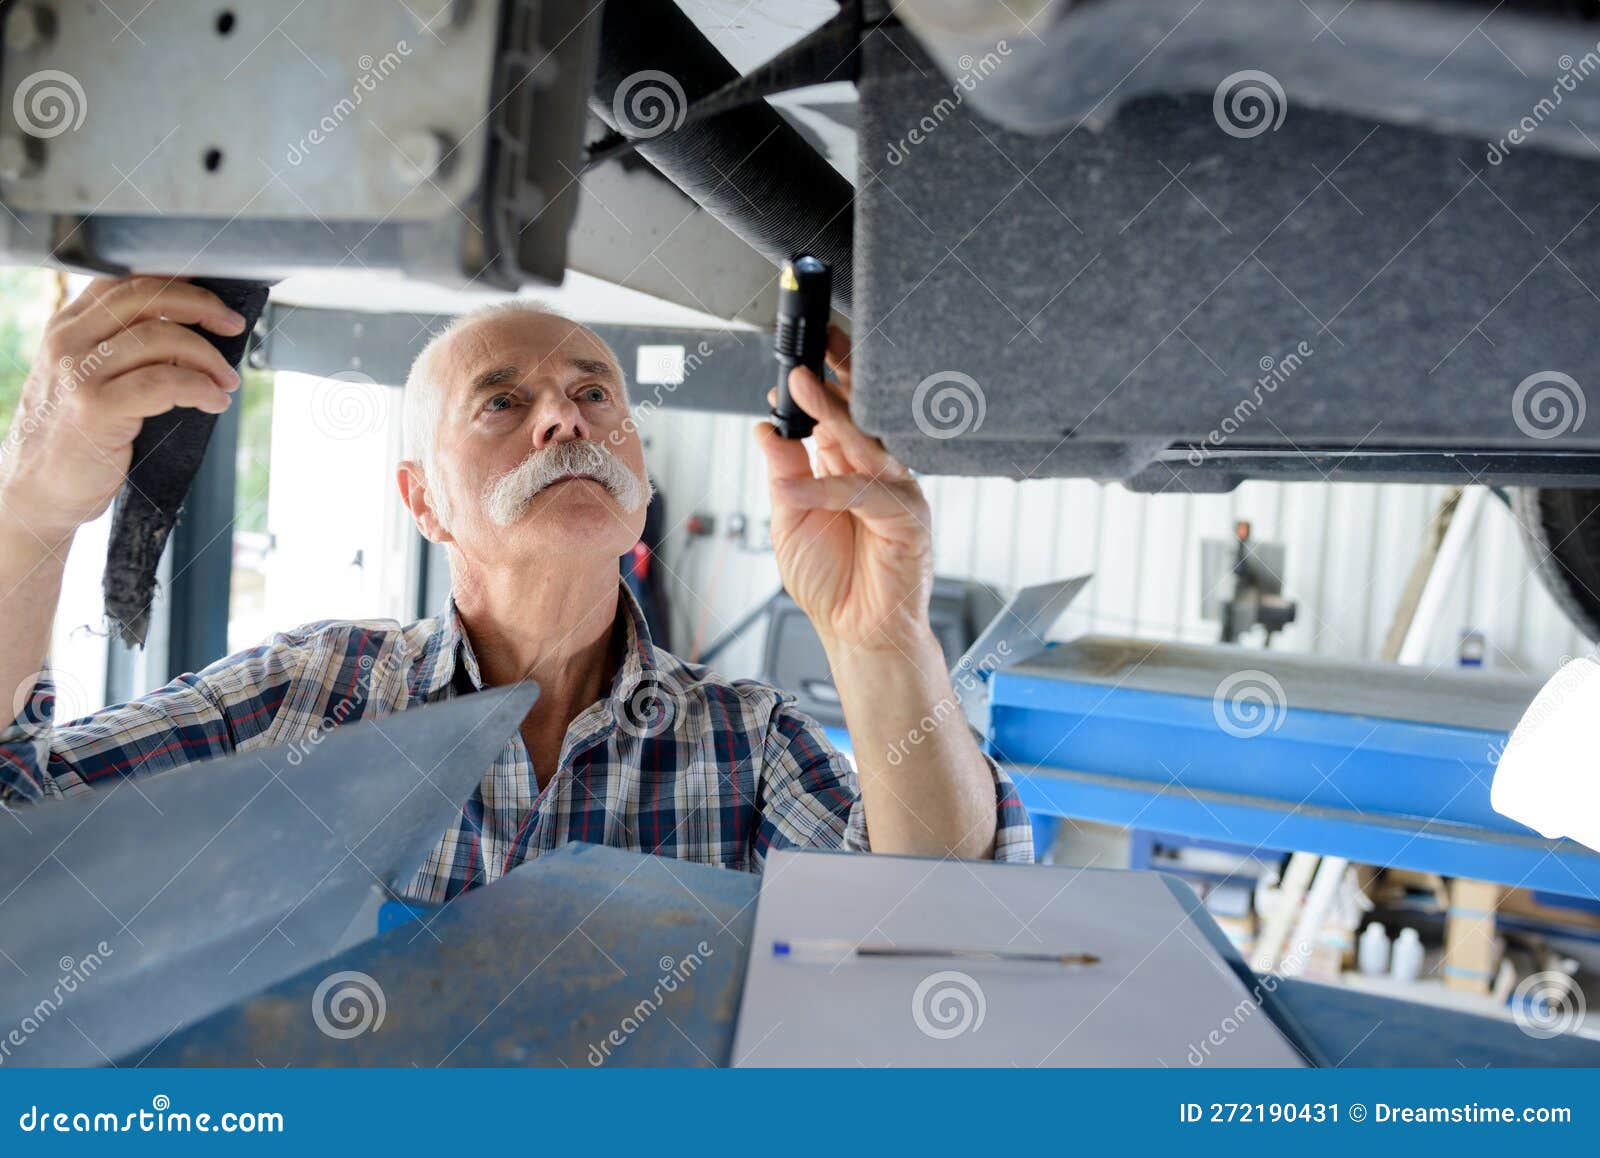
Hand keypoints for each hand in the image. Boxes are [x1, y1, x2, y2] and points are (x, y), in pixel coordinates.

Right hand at [0, 276, 245, 544]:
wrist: (38, 493)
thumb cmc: (73, 439)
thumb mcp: (84, 379)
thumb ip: (118, 349)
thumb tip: (186, 331)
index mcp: (66, 328)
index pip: (123, 281)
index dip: (174, 281)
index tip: (211, 295)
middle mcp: (67, 342)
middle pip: (145, 297)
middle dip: (201, 305)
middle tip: (233, 325)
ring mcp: (79, 373)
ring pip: (160, 338)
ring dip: (208, 357)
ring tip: (226, 381)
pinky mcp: (96, 408)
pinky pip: (164, 382)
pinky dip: (200, 388)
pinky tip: (214, 401)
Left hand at [754, 328, 936, 655]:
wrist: (856, 631)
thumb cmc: (830, 581)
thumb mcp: (787, 518)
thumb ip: (783, 472)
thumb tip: (766, 428)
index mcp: (845, 468)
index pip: (833, 416)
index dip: (813, 391)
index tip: (785, 371)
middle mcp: (873, 473)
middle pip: (857, 415)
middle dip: (835, 377)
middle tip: (806, 354)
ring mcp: (894, 492)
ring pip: (865, 443)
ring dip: (833, 414)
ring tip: (803, 388)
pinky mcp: (908, 517)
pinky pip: (866, 493)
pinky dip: (828, 489)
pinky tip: (796, 489)